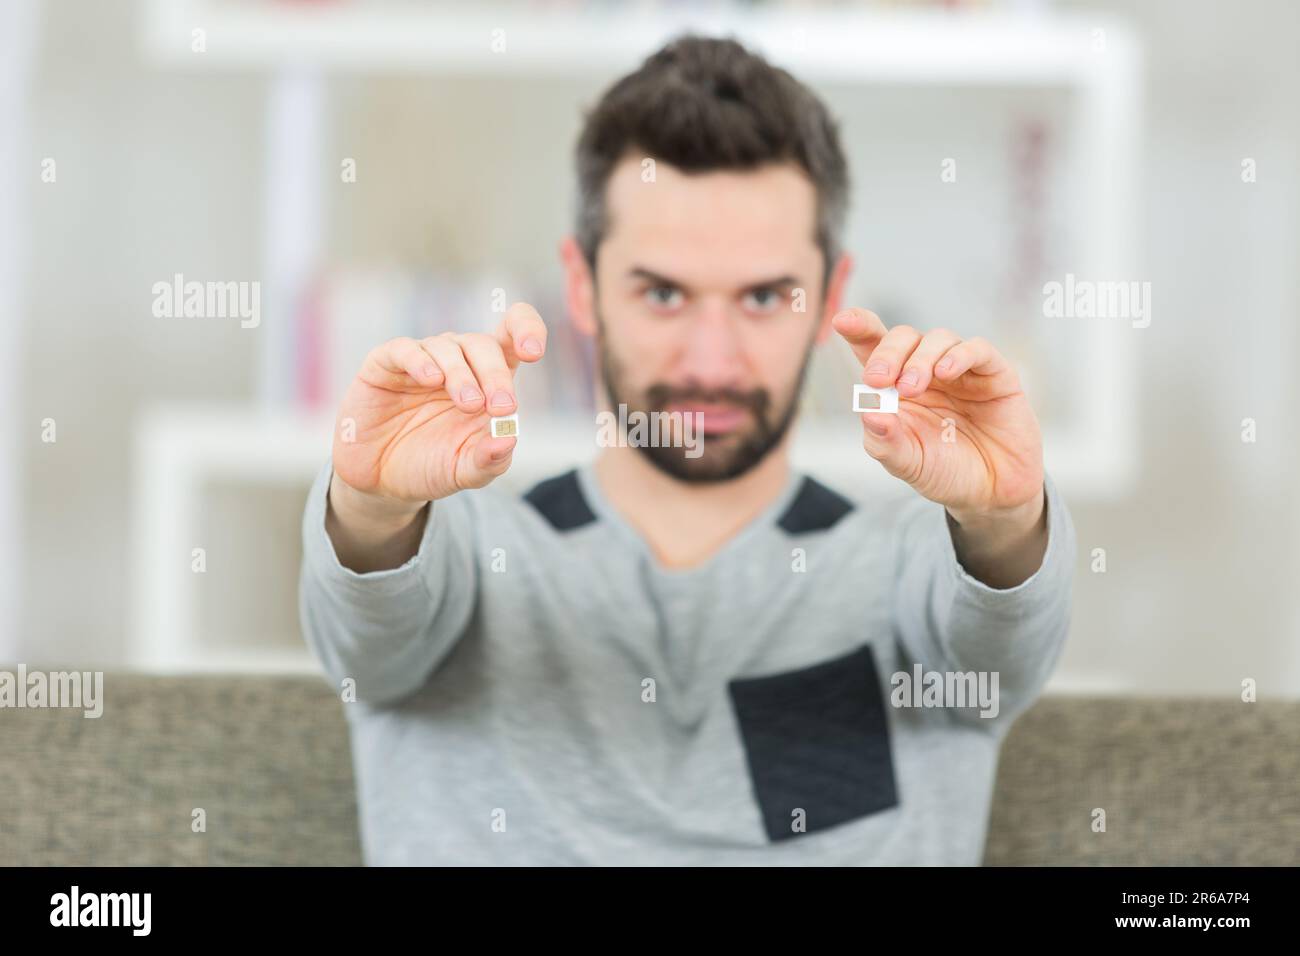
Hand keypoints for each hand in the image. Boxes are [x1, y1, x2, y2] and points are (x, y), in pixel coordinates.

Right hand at [331, 302, 546, 508]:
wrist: (380, 481)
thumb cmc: (430, 466)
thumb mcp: (466, 472)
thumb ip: (490, 460)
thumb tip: (509, 440)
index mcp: (486, 379)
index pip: (511, 336)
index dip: (527, 329)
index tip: (533, 352)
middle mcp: (457, 362)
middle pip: (483, 344)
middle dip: (496, 374)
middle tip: (501, 406)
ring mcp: (422, 360)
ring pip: (448, 346)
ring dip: (462, 374)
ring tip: (469, 404)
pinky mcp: (385, 365)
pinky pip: (405, 349)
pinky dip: (421, 361)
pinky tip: (432, 381)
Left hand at [832, 308, 1043, 524]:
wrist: (992, 494)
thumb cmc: (945, 472)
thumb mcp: (907, 463)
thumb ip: (885, 441)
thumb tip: (868, 413)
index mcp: (896, 386)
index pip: (873, 347)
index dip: (859, 327)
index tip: (841, 321)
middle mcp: (927, 371)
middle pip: (903, 337)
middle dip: (887, 352)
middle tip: (879, 379)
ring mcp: (961, 371)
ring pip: (938, 338)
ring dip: (920, 359)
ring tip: (912, 388)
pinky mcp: (995, 375)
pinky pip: (978, 350)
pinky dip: (960, 355)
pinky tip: (946, 372)